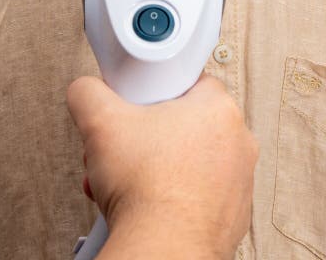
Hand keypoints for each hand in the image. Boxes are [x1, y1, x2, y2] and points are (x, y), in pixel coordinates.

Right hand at [66, 74, 258, 259]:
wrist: (164, 246)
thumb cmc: (147, 189)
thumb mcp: (100, 123)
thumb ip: (89, 93)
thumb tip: (86, 90)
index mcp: (217, 108)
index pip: (187, 81)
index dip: (154, 93)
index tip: (139, 106)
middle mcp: (238, 141)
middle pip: (186, 123)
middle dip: (150, 136)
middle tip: (129, 147)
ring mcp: (239, 178)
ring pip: (192, 160)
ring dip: (160, 166)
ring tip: (132, 178)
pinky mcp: (233, 210)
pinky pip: (201, 191)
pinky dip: (177, 194)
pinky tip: (151, 201)